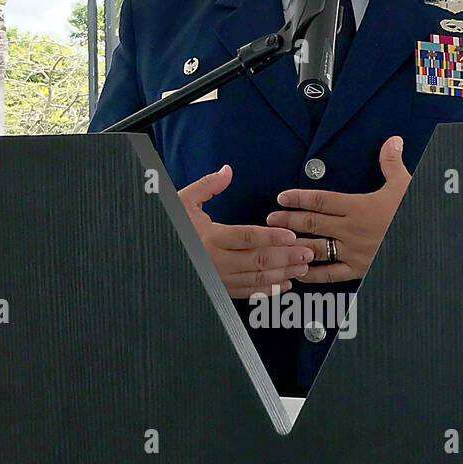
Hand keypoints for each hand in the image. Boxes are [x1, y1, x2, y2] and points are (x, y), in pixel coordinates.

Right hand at [178, 164, 314, 298]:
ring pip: (256, 278)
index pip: (247, 237)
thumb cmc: (171, 228)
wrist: (154, 254)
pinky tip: (283, 284)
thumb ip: (207, 186)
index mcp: (210, 238)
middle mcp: (216, 261)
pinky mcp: (220, 289)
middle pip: (258, 260)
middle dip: (286, 256)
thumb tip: (226, 171)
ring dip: (283, 274)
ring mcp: (219, 278)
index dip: (272, 237)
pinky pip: (248, 292)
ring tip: (302, 266)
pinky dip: (268, 290)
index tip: (291, 235)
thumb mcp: (183, 201)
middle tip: (308, 251)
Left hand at [265, 136, 410, 282]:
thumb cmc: (415, 213)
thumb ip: (392, 164)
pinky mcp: (359, 269)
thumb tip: (393, 141)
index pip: (321, 200)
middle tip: (271, 218)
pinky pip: (330, 273)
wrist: (429, 241)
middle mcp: (351, 229)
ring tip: (278, 241)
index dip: (299, 198)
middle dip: (289, 220)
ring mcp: (353, 251)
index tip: (282, 197)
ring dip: (294, 243)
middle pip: (312, 223)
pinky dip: (312, 273)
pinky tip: (298, 271)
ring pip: (316, 246)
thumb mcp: (406, 185)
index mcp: (359, 206)